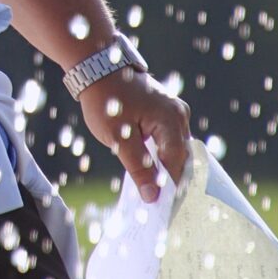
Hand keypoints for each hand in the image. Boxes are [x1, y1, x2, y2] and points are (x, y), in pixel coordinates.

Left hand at [78, 69, 190, 202]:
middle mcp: (179, 115)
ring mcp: (174, 111)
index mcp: (172, 120)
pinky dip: (161, 154)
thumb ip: (139, 167)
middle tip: (157, 205)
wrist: (97, 67)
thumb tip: (153, 196)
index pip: (177, 165)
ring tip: (153, 191)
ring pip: (175, 149)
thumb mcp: (118, 137)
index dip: (171, 189)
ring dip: (165, 168)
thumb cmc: (106, 100)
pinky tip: (150, 169)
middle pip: (180, 157)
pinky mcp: (165, 111)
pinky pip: (169, 139)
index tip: (164, 211)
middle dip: (170, 181)